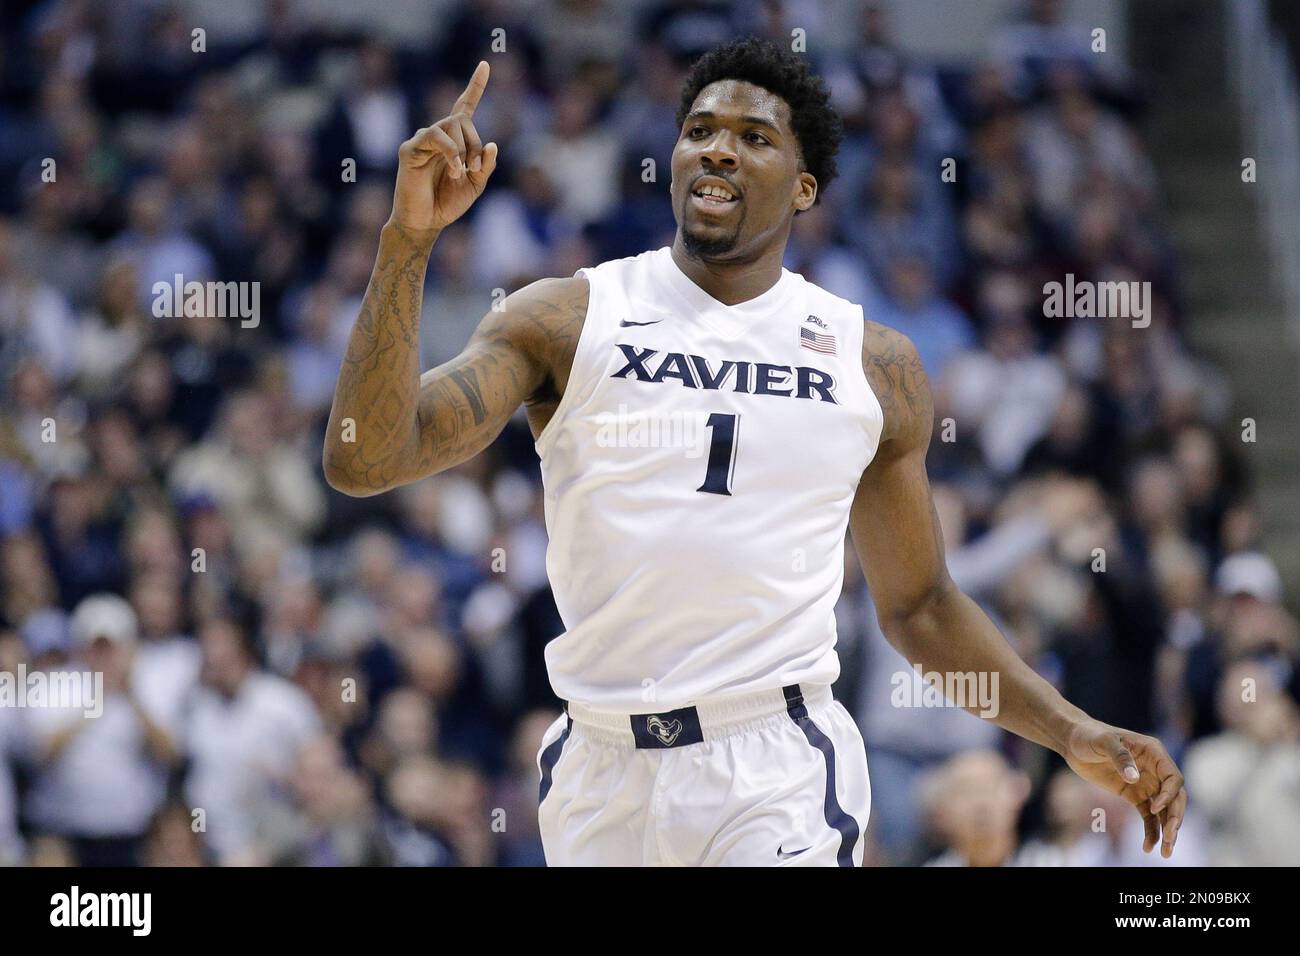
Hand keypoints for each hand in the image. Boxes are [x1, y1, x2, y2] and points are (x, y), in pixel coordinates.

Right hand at [390, 60, 497, 233]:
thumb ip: (485, 165)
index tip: (485, 64)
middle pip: (462, 119)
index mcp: (455, 141)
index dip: (476, 86)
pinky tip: (453, 170)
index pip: (465, 107)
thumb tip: (492, 144)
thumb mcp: (476, 186)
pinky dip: (450, 152)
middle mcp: (438, 136)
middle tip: (474, 170)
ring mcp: (422, 141)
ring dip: (463, 149)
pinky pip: (434, 137)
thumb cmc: (447, 204)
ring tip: (461, 173)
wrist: (425, 223)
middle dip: (474, 144)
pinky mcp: (410, 149)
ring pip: (450, 125)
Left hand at [1063, 719, 1186, 857]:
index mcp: (1153, 753)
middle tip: (1170, 838)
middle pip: (1175, 797)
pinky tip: (1147, 847)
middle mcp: (1155, 770)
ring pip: (1165, 810)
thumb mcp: (1103, 741)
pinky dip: (1151, 831)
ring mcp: (1146, 784)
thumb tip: (1135, 778)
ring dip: (1167, 830)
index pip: (1173, 778)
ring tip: (1165, 852)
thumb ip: (1119, 757)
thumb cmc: (1089, 735)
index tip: (1154, 808)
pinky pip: (1148, 817)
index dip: (1169, 795)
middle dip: (1175, 818)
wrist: (1073, 742)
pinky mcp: (1134, 796)